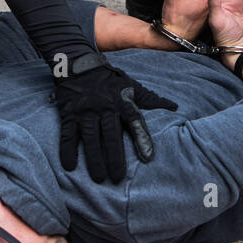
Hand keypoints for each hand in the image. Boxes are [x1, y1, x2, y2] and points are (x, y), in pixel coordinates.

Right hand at [54, 53, 177, 182]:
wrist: (79, 64)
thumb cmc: (109, 80)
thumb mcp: (131, 86)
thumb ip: (151, 99)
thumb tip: (174, 107)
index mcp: (122, 102)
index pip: (135, 122)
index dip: (142, 140)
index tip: (148, 159)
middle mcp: (105, 107)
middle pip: (111, 135)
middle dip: (115, 158)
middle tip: (117, 178)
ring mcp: (85, 110)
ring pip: (90, 137)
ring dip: (94, 159)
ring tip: (98, 179)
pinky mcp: (68, 113)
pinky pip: (67, 134)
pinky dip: (67, 150)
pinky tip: (70, 166)